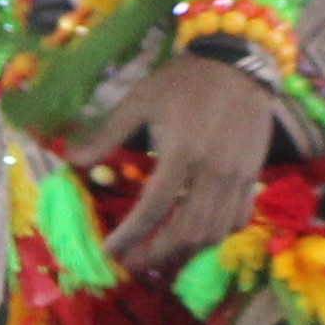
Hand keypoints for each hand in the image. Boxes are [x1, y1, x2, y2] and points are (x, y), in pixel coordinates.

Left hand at [87, 49, 288, 276]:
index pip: (153, 208)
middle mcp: (212, 171)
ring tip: (159, 254)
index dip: (129, 236)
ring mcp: (237, 177)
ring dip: (184, 252)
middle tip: (132, 262)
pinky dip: (215, 236)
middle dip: (156, 254)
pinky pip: (236, 220)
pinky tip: (194, 236)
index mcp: (181, 152)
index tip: (109, 252)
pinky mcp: (253, 176)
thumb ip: (107, 133)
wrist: (238, 62)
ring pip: (213, 233)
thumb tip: (71, 157)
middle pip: (186, 231)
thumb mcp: (140, 100)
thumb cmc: (184, 80)